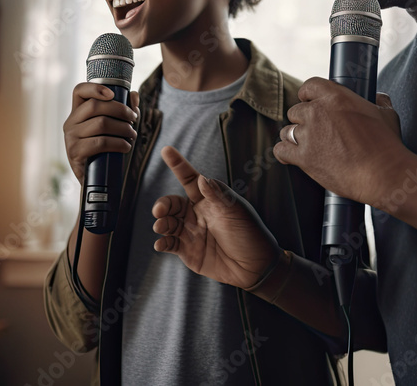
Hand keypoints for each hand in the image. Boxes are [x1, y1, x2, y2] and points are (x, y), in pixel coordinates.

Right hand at [62, 83, 139, 183]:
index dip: (95, 88)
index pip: (79, 91)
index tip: (113, 93)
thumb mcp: (113, 127)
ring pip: (101, 123)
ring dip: (123, 128)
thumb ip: (123, 110)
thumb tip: (133, 96)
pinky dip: (118, 143)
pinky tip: (126, 146)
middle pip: (95, 106)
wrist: (95, 179)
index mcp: (77, 113)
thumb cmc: (105, 149)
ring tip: (132, 134)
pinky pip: (101, 142)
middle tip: (133, 119)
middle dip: (120, 110)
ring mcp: (71, 137)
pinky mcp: (75, 152)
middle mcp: (71, 122)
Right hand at [152, 146, 280, 289]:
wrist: (256, 267)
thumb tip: (201, 179)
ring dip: (161, 223)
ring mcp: (191, 232)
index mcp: (209, 199)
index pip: (190, 179)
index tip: (166, 149)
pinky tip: (161, 244)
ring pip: (167, 223)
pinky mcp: (187, 251)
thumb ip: (217, 196)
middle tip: (160, 211)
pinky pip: (169, 244)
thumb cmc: (250, 234)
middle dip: (163, 204)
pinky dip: (162, 243)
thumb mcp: (237, 211)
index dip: (178, 165)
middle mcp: (197, 213)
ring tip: (162, 227)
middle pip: (172, 203)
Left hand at [273, 78, 403, 205]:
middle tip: (316, 132)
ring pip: (287, 131)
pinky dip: (285, 153)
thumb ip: (379, 101)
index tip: (310, 103)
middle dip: (303, 120)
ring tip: (308, 146)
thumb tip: (379, 97)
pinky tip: (292, 157)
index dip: (308, 96)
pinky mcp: (303, 158)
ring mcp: (308, 135)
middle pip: (296, 111)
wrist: (382, 174)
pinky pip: (281, 150)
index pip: (309, 86)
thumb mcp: (387, 114)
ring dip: (294, 137)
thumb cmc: (386, 145)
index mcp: (335, 96)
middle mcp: (317, 112)